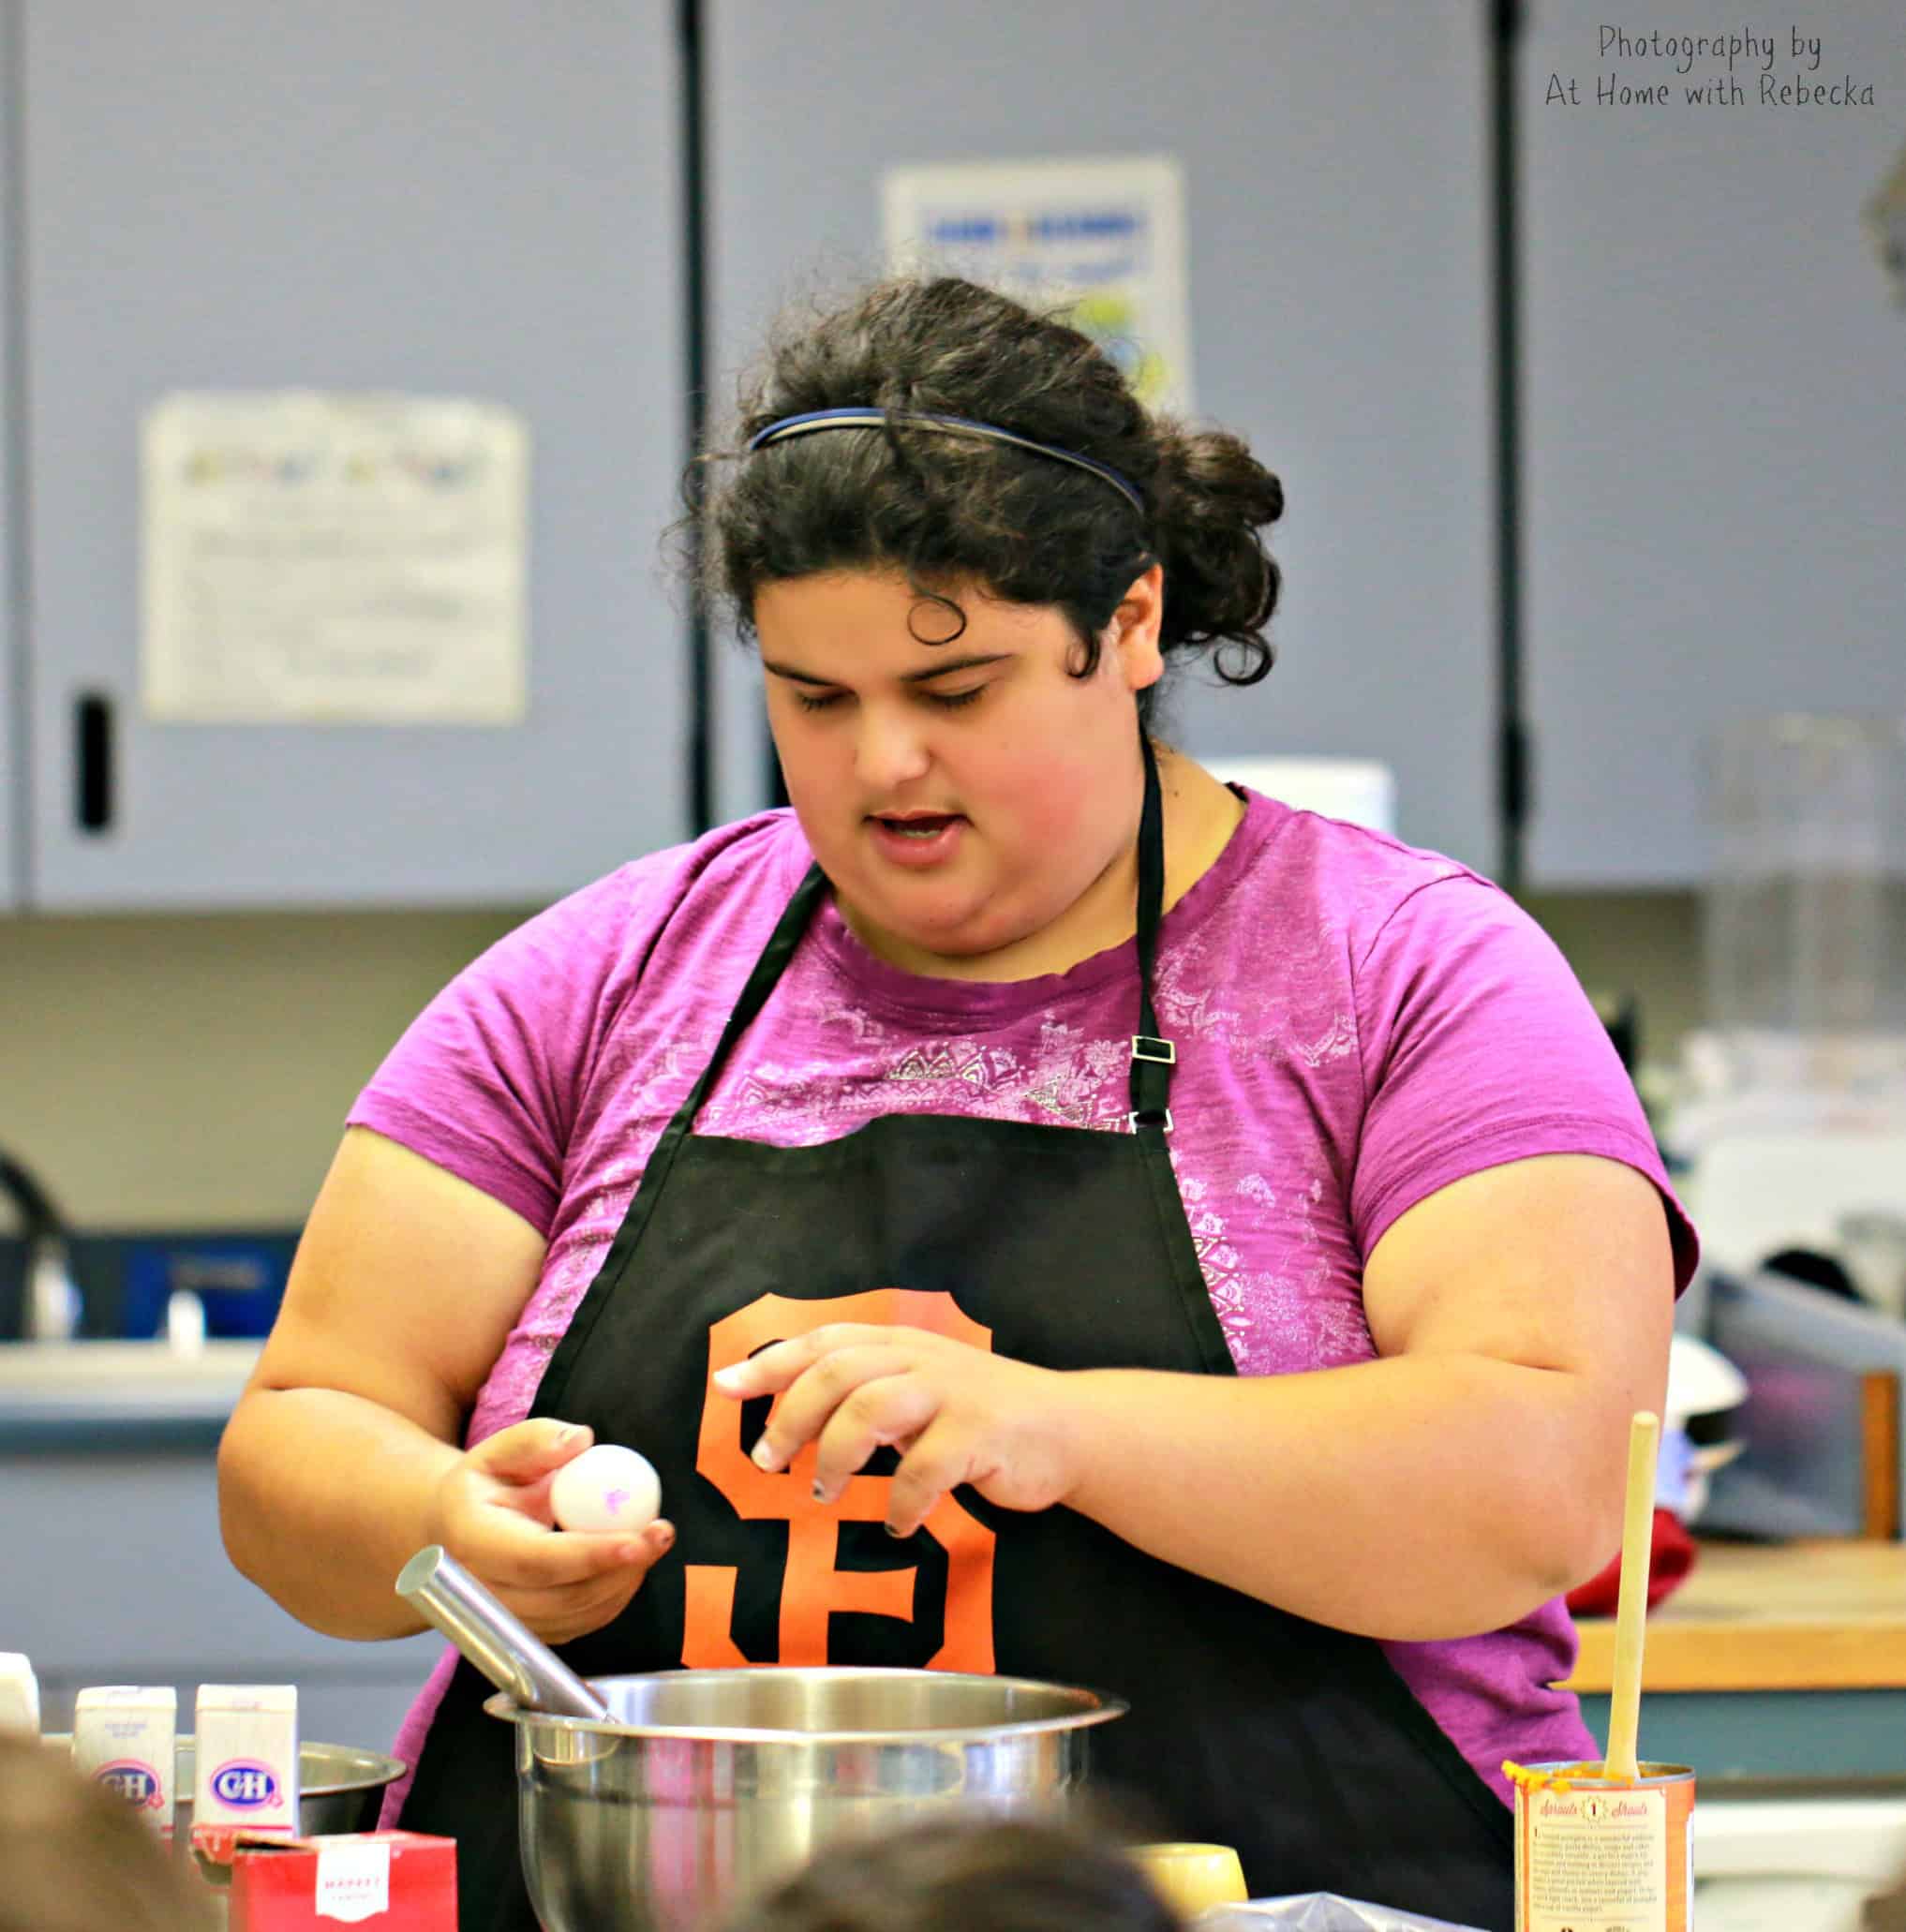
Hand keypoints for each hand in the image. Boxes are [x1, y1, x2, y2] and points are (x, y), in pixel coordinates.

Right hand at [424, 1419, 674, 1644]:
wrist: (454, 1530)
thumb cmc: (486, 1484)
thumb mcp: (501, 1449)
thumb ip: (538, 1440)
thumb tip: (581, 1441)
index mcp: (471, 1541)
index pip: (536, 1560)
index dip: (590, 1555)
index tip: (638, 1539)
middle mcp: (481, 1592)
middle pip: (564, 1597)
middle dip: (623, 1569)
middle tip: (661, 1533)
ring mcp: (504, 1621)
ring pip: (578, 1615)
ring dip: (625, 1581)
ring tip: (652, 1539)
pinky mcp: (529, 1632)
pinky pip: (581, 1623)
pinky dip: (614, 1594)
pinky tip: (630, 1560)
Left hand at [711, 1324, 1076, 1536]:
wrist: (1070, 1428)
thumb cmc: (985, 1415)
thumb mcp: (923, 1389)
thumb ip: (871, 1393)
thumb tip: (794, 1415)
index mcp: (901, 1345)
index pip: (825, 1342)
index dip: (772, 1362)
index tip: (726, 1386)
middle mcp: (921, 1359)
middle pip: (836, 1374)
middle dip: (791, 1417)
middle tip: (768, 1461)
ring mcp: (951, 1394)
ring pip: (870, 1410)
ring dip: (836, 1455)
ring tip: (823, 1491)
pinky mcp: (979, 1434)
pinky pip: (923, 1469)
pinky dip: (900, 1501)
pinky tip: (897, 1522)